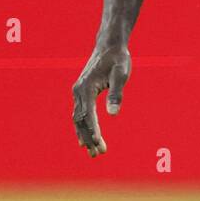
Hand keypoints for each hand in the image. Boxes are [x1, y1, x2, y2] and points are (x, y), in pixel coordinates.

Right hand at [72, 42, 130, 157]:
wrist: (109, 46)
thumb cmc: (118, 60)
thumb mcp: (121, 75)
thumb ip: (116, 94)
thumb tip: (113, 114)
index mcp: (86, 88)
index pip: (88, 114)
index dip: (92, 130)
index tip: (98, 143)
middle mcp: (78, 91)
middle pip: (81, 120)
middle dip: (88, 138)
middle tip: (97, 154)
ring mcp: (78, 92)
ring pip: (79, 119)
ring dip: (85, 136)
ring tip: (93, 152)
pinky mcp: (82, 93)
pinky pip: (80, 114)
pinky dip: (83, 127)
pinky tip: (87, 139)